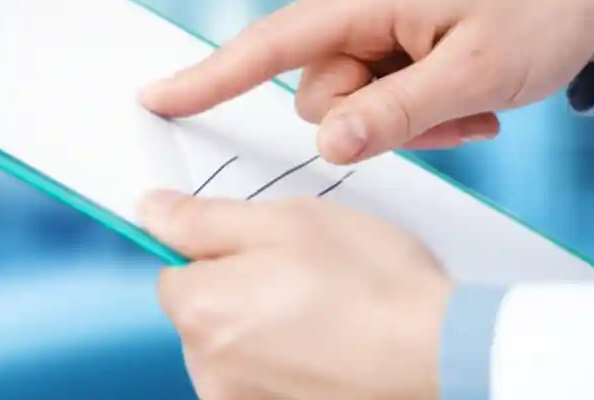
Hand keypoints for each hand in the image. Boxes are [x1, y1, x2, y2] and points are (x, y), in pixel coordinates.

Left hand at [140, 190, 450, 399]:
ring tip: (327, 315)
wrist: (443, 354)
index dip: (216, 251)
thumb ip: (204, 219)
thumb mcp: (286, 221)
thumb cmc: (372, 281)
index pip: (173, 272)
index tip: (263, 246)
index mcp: (201, 311)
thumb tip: (150, 210)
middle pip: (203, 316)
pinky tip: (334, 350)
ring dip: (266, 332)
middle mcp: (209, 371)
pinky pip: (266, 382)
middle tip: (305, 275)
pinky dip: (293, 365)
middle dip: (240, 292)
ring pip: (236, 352)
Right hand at [141, 0, 593, 163]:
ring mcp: (378, 12)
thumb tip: (327, 144)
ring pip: (352, 98)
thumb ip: (395, 113)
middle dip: (376, 121)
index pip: (271, 42)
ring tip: (471, 106)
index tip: (156, 97)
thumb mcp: (474, 75)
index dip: (211, 74)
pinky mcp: (396, 27)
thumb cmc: (543, 16)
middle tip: (454, 118)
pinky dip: (416, 106)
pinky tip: (467, 98)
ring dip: (405, 118)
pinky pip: (379, 86)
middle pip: (322, 91)